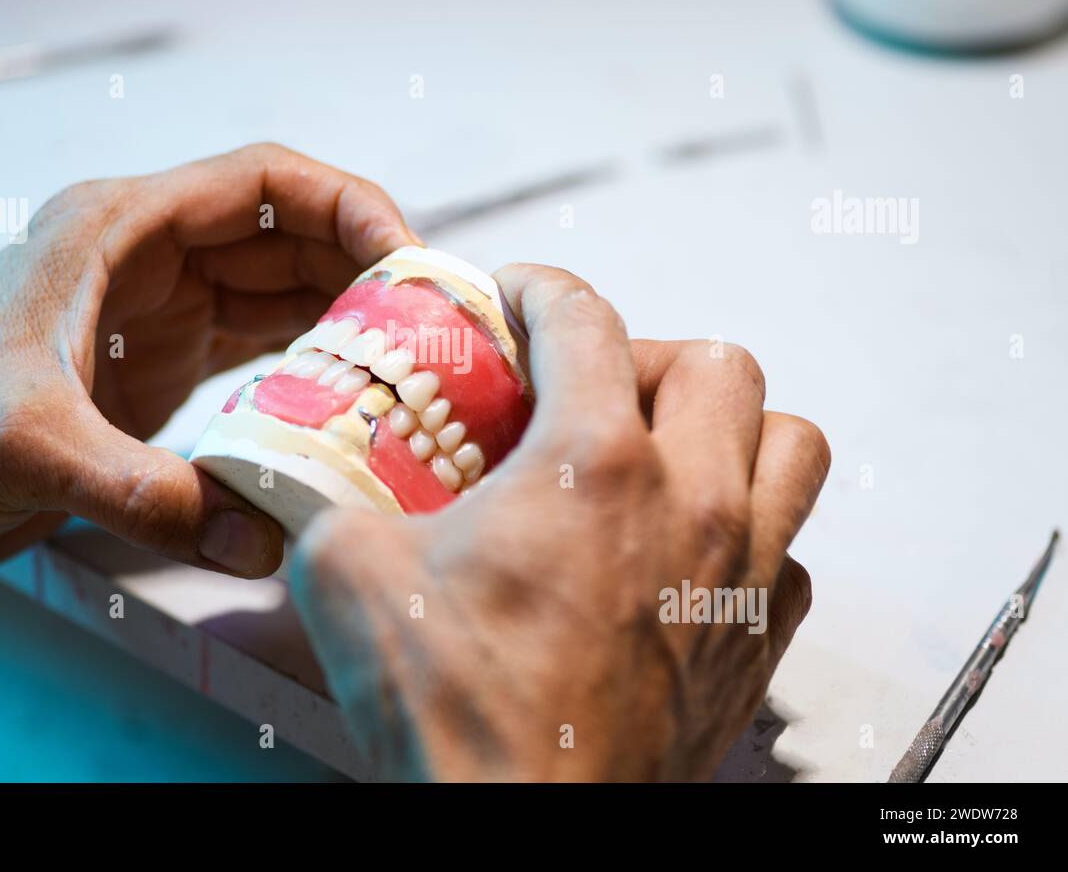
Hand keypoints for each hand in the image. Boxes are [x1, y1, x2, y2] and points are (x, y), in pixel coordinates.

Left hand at [0, 144, 415, 582]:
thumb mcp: (29, 449)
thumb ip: (150, 494)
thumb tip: (263, 539)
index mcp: (118, 229)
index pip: (264, 183)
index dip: (350, 207)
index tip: (411, 259)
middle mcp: (147, 259)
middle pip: (287, 238)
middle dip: (365, 272)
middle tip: (432, 331)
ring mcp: (155, 314)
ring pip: (278, 293)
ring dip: (344, 322)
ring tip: (409, 367)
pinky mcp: (155, 369)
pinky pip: (255, 350)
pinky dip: (307, 367)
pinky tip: (349, 400)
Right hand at [288, 264, 828, 780]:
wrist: (524, 828)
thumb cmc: (457, 716)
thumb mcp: (349, 577)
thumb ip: (333, 505)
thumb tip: (316, 487)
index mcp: (594, 465)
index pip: (586, 318)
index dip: (542, 288)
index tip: (519, 298)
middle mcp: (689, 504)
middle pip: (716, 363)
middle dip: (647, 355)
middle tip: (591, 389)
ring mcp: (736, 575)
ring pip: (791, 446)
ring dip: (731, 430)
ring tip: (668, 453)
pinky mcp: (754, 644)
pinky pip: (788, 552)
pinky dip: (750, 531)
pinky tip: (687, 554)